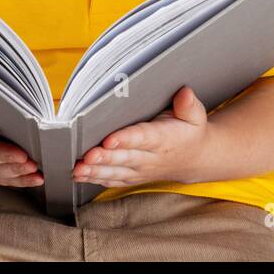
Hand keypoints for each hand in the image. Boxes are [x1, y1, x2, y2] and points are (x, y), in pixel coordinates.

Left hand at [72, 85, 211, 186]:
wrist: (194, 159)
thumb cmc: (190, 131)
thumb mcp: (196, 116)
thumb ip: (188, 105)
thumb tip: (184, 93)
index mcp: (164, 139)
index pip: (143, 138)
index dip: (126, 139)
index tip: (110, 139)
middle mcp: (151, 157)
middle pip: (125, 158)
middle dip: (105, 157)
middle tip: (87, 156)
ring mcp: (141, 170)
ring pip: (116, 172)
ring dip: (96, 171)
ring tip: (77, 169)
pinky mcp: (133, 176)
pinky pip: (114, 180)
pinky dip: (96, 179)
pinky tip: (79, 176)